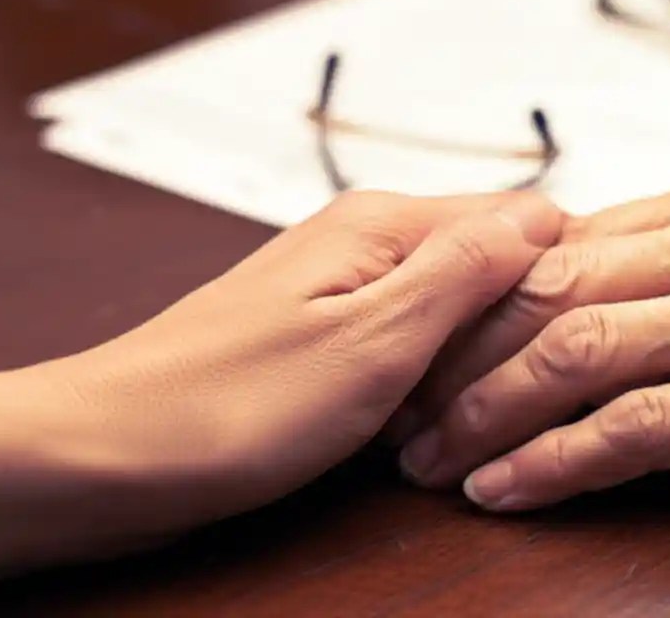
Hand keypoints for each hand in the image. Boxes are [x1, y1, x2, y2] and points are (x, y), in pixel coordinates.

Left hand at [0, 190, 559, 572]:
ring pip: (456, 309)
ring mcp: (346, 282)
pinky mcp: (329, 327)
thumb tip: (542, 214)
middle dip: (510, 331)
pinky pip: (411, 341)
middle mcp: (368, 238)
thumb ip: (464, 271)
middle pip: (493, 264)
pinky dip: (424, 382)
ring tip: (437, 417)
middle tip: (483, 396)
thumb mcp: (373, 342)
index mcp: (385, 223)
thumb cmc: (228, 406)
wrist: (112, 455)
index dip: (558, 280)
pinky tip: (407, 422)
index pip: (526, 217)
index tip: (554, 343)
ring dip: (466, 364)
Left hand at [391, 160, 669, 509]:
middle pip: (547, 288)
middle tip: (395, 398)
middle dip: (457, 349)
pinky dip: (562, 458)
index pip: (566, 238)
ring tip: (430, 455)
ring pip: (576, 352)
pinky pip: (642, 428)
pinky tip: (511, 486)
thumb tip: (611, 268)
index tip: (428, 334)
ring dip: (488, 408)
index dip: (481, 292)